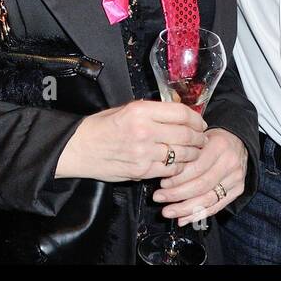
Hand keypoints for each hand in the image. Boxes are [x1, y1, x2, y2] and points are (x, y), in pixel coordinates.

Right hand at [56, 100, 205, 183]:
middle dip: (199, 138)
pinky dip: (179, 167)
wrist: (79, 148)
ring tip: (195, 152)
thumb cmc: (101, 127)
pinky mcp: (141, 171)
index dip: (195, 119)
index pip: (180, 113)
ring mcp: (144, 153)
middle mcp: (144, 130)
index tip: (200, 123)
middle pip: (185, 134)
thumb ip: (152, 112)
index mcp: (140, 111)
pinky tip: (179, 164)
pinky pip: (170, 170)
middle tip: (202, 139)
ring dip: (193, 154)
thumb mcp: (126, 109)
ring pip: (182, 154)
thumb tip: (178, 115)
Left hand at [154, 127, 247, 225]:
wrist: (238, 141)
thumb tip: (163, 170)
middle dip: (177, 194)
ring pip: (208, 199)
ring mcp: (236, 178)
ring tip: (168, 211)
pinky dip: (198, 215)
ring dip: (185, 209)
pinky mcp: (238, 190)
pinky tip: (183, 218)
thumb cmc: (213, 139)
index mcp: (219, 146)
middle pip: (202, 185)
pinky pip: (216, 207)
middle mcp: (230, 163)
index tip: (162, 183)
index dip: (178, 178)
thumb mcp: (200, 136)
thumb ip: (186, 151)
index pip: (197, 167)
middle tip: (159, 197)